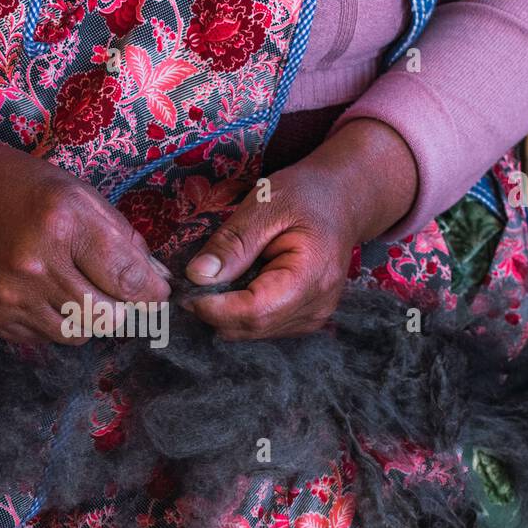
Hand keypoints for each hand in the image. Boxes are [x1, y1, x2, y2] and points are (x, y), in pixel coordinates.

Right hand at [0, 100, 169, 344]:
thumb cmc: (21, 188)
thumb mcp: (78, 193)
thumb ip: (121, 239)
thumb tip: (155, 282)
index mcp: (64, 223)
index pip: (128, 280)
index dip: (151, 291)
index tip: (156, 291)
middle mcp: (35, 265)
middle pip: (107, 317)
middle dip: (124, 310)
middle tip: (124, 298)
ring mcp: (8, 296)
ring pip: (76, 334)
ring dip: (89, 319)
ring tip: (80, 292)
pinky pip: (41, 338)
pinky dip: (54, 323)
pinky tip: (44, 295)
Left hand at [185, 119, 418, 339]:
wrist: (341, 200)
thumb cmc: (306, 195)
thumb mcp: (265, 205)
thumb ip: (232, 243)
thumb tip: (197, 276)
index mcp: (311, 277)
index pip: (254, 312)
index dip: (214, 307)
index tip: (185, 291)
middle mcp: (316, 307)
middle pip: (251, 328)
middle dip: (214, 311)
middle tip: (192, 283)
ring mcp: (312, 318)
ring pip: (252, 332)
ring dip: (226, 312)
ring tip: (217, 279)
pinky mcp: (303, 320)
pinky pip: (261, 327)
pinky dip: (240, 312)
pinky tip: (237, 285)